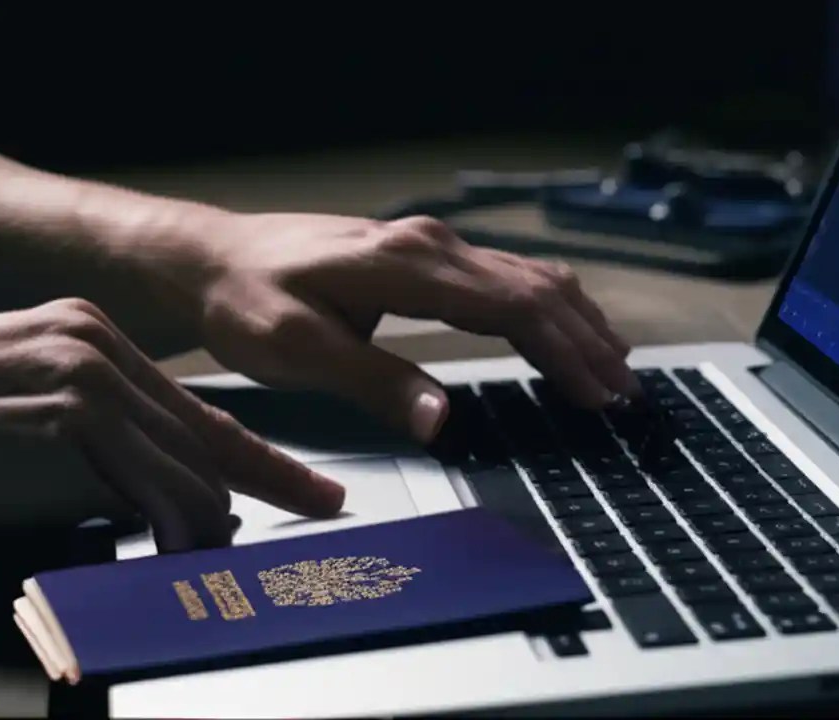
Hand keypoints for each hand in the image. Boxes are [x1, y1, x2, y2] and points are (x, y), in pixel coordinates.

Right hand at [0, 298, 344, 551]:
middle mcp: (98, 344)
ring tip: (198, 558)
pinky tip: (167, 552)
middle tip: (281, 526)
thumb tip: (164, 495)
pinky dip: (172, 530)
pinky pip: (155, 491)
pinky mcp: (71, 418)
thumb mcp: (27, 406)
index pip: (196, 409)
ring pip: (190, 468)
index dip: (261, 457)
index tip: (310, 489)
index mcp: (91, 335)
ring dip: (204, 526)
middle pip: (205, 437)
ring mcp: (88, 377)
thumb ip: (99, 434)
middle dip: (247, 494)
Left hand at [175, 212, 639, 442]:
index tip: (600, 396)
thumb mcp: (295, 350)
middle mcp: (430, 245)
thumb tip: (439, 419)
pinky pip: (505, 275)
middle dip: (589, 342)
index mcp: (407, 265)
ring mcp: (430, 244)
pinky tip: (563, 327)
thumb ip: (372, 380)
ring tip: (615, 366)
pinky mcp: (423, 254)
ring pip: (528, 277)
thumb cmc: (246, 300)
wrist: (211, 256)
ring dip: (577, 321)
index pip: (513, 307)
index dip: (566, 352)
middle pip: (536, 289)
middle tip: (627, 394)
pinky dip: (548, 306)